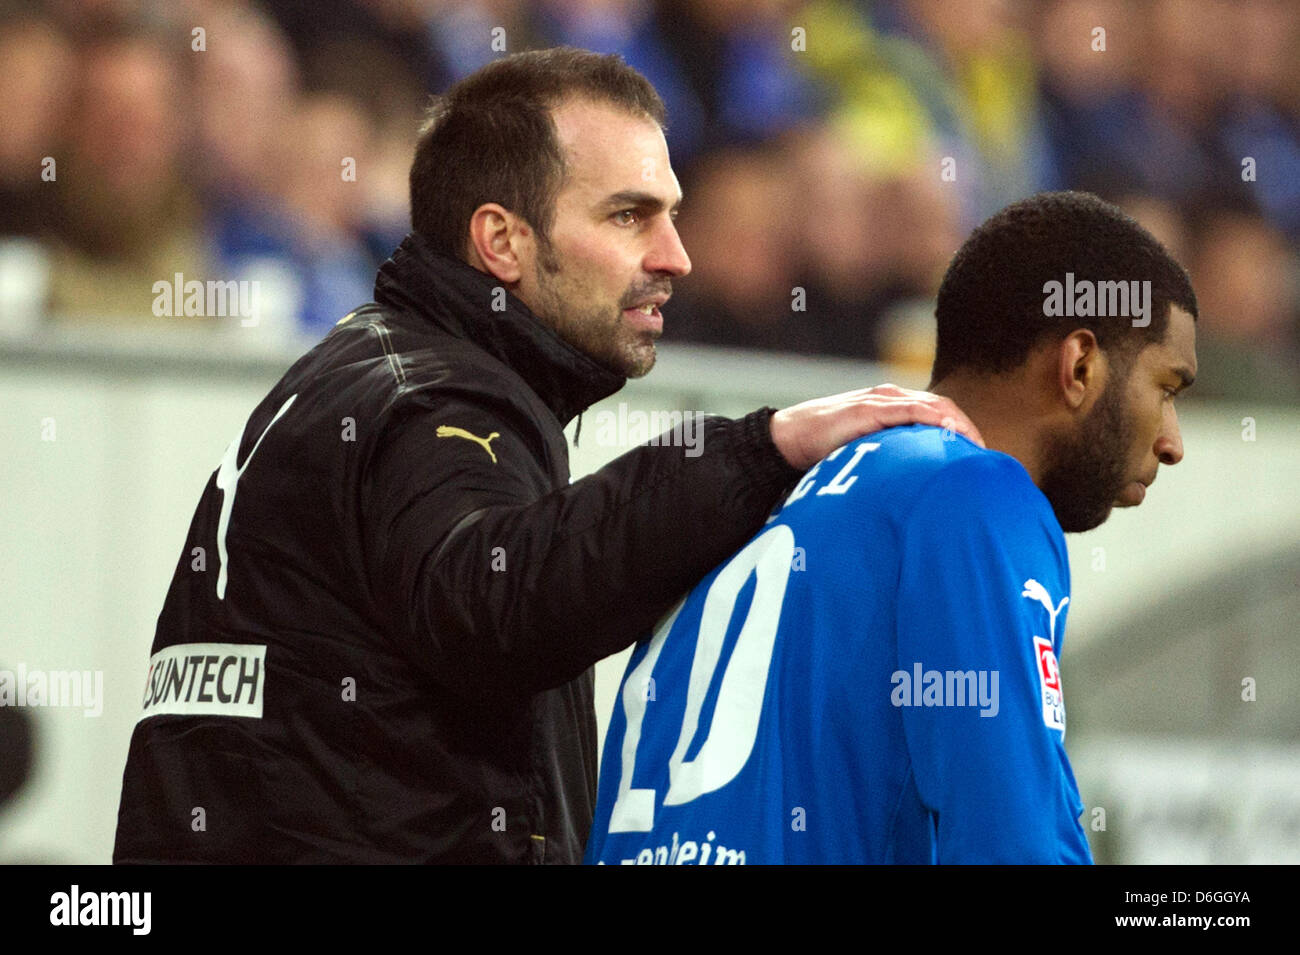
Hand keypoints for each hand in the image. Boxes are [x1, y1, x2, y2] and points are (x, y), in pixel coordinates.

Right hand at [769, 384, 984, 470]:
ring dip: (956, 422)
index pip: (939, 411)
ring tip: (973, 444)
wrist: (792, 438)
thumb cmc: (827, 448)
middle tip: (984, 453)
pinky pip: (910, 409)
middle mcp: (891, 397)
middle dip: (966, 427)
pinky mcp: (870, 408)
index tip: (977, 454)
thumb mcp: (866, 452)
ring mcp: (881, 400)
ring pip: (931, 405)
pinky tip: (948, 430)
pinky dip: (932, 418)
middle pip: (942, 406)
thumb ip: (890, 459)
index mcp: (893, 406)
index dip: (962, 428)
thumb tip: (914, 490)